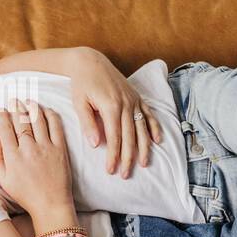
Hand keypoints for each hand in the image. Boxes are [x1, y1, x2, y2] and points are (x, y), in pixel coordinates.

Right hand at [0, 104, 72, 213]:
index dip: (2, 116)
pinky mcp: (60, 149)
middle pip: (20, 121)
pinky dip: (50, 115)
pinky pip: (55, 126)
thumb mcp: (3, 180)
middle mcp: (28, 149)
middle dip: (15, 107)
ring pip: (37, 119)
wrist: (51, 205)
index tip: (0, 109)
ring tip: (27, 100)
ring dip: (31, 107)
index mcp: (12, 157)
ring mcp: (45, 148)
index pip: (5, 129)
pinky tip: (45, 109)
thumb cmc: (26, 195)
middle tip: (13, 99)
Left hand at [69, 48, 162, 177]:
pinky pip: (148, 114)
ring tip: (144, 164)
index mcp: (111, 106)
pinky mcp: (137, 97)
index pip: (114, 138)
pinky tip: (157, 141)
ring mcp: (134, 100)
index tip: (111, 170)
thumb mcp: (79, 103)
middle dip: (128, 157)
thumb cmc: (82, 83)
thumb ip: (88, 124)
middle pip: (130, 136)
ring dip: (144, 147)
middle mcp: (126, 104)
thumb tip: (95, 145)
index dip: (113, 156)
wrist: (90, 62)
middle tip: (125, 174)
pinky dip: (154, 127)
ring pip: (142, 128)